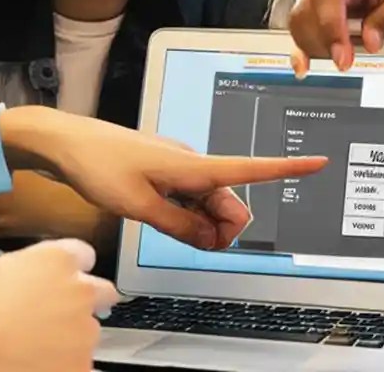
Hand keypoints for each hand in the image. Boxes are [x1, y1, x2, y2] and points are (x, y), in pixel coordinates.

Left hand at [0, 107, 327, 249]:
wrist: (65, 141)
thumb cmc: (98, 165)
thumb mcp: (139, 206)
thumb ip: (180, 225)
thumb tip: (213, 238)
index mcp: (193, 165)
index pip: (249, 168)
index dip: (286, 168)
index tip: (317, 162)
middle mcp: (191, 162)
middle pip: (230, 201)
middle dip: (222, 227)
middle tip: (191, 241)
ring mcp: (178, 167)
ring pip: (209, 203)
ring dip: (201, 224)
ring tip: (167, 228)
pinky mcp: (164, 172)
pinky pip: (190, 198)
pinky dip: (187, 215)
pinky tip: (163, 217)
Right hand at [0, 238, 116, 371]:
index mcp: (55, 260)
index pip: (81, 254)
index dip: (64, 266)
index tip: (53, 276)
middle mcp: (78, 293)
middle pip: (101, 291)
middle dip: (82, 299)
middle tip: (54, 312)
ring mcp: (83, 335)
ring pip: (89, 332)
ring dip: (70, 335)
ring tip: (34, 346)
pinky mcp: (79, 368)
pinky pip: (80, 364)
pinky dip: (64, 364)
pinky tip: (37, 364)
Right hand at [288, 0, 383, 74]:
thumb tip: (370, 43)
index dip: (331, 30)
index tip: (342, 58)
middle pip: (306, 12)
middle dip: (323, 44)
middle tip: (345, 62)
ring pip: (299, 22)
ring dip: (315, 47)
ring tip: (342, 55)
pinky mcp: (313, 6)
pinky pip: (300, 27)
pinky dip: (303, 48)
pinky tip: (303, 66)